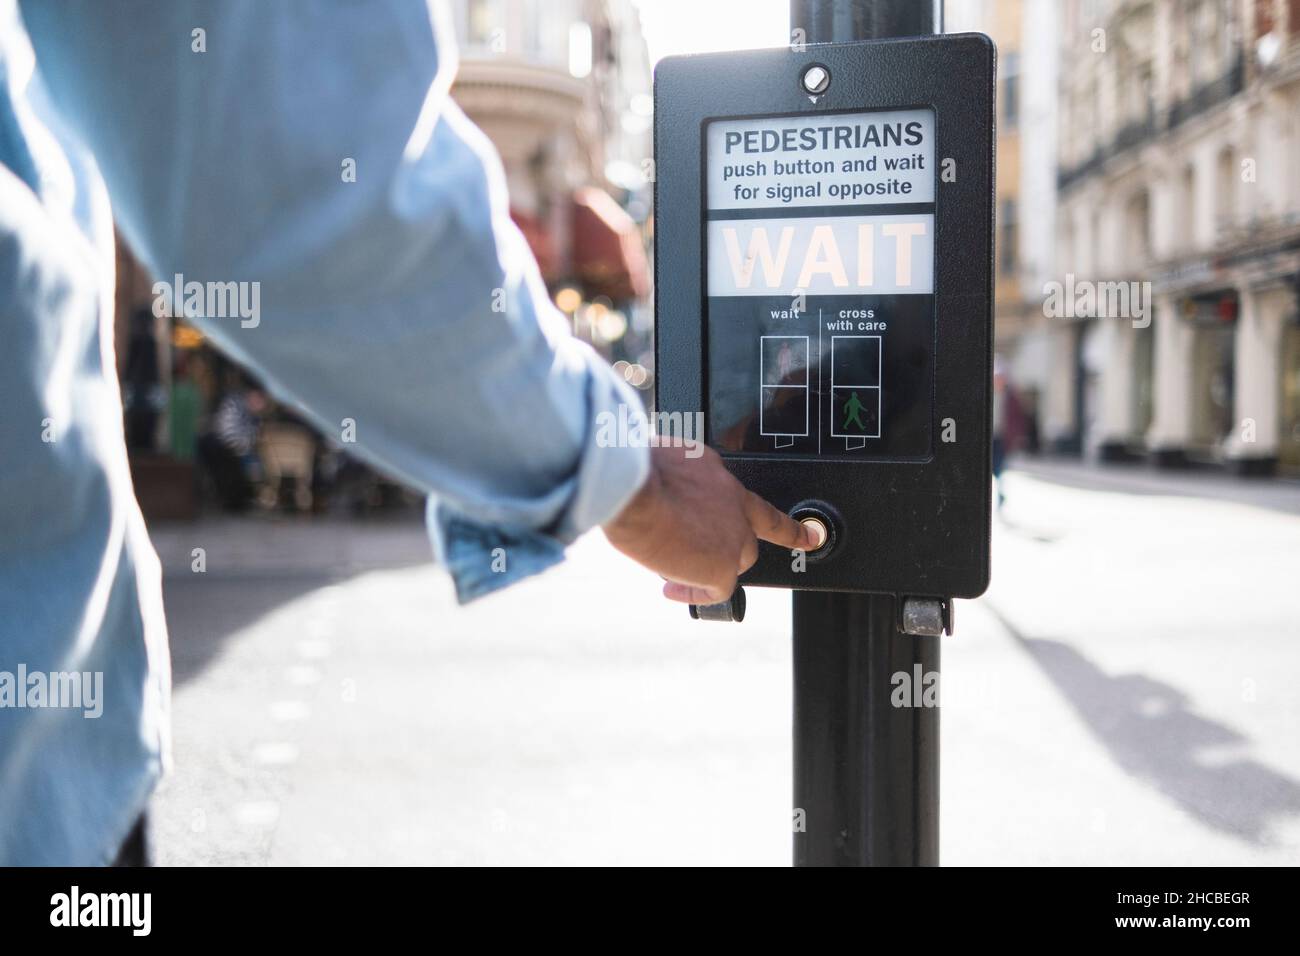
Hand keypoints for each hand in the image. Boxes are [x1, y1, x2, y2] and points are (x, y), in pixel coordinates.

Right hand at [603, 440, 819, 603]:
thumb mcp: (663, 461)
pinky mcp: (722, 566)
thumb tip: (665, 487)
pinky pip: (716, 590)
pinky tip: (673, 588)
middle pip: (748, 536)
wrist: (634, 490)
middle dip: (725, 545)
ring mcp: (733, 537)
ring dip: (707, 567)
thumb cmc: (635, 471)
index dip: (786, 524)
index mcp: (720, 476)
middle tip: (692, 549)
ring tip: (674, 562)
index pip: (757, 502)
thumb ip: (677, 477)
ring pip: (735, 562)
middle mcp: (734, 505)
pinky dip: (694, 592)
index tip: (810, 536)